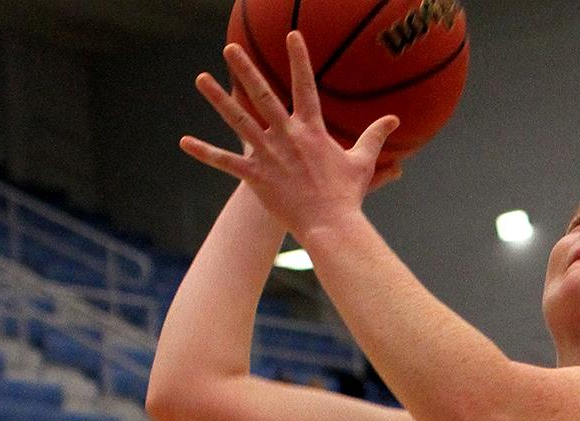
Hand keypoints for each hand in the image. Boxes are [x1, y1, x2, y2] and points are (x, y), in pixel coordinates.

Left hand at [180, 33, 401, 240]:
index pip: (305, 86)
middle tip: (230, 48)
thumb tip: (394, 119)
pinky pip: (226, 162)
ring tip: (200, 79)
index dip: (299, 59)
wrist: (330, 226)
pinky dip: (205, 152)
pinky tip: (185, 141)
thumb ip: (374, 136)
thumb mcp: (363, 162)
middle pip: (262, 95)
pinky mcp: (255, 176)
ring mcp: (268, 155)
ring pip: (238, 121)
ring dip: (217, 100)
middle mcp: (286, 136)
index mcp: (311, 130)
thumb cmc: (347, 195)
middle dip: (246, 69)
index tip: (291, 35)